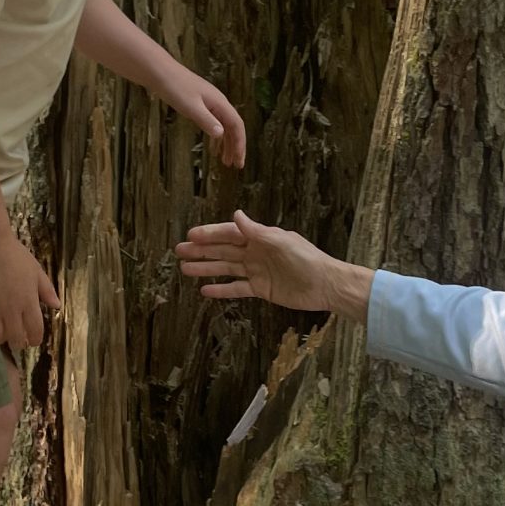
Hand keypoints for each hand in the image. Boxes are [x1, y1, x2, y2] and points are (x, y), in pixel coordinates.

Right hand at [0, 229, 58, 348]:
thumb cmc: (15, 255)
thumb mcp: (36, 271)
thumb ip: (47, 291)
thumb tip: (57, 306)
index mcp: (29, 302)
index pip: (35, 332)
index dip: (35, 340)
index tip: (33, 340)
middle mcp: (11, 310)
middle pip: (15, 339)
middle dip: (19, 342)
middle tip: (17, 338)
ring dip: (0, 338)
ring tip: (1, 331)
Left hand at [164, 70, 246, 166]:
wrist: (160, 72)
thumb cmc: (175, 87)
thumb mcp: (191, 107)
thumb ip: (206, 121)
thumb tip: (221, 134)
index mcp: (220, 103)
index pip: (236, 126)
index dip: (240, 144)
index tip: (238, 162)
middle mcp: (218, 103)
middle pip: (233, 128)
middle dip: (235, 147)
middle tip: (235, 166)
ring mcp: (210, 103)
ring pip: (224, 126)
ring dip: (226, 144)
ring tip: (225, 161)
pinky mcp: (200, 105)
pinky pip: (214, 124)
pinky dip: (216, 137)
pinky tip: (213, 148)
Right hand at [176, 209, 368, 316]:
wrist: (325, 285)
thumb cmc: (307, 259)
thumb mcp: (281, 242)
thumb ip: (256, 231)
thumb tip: (236, 215)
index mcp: (260, 238)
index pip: (229, 233)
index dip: (209, 234)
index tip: (190, 235)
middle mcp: (255, 253)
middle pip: (223, 250)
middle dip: (201, 250)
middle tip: (179, 250)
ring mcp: (257, 271)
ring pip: (226, 268)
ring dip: (206, 269)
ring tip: (184, 270)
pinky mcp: (261, 289)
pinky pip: (237, 288)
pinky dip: (221, 290)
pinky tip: (205, 290)